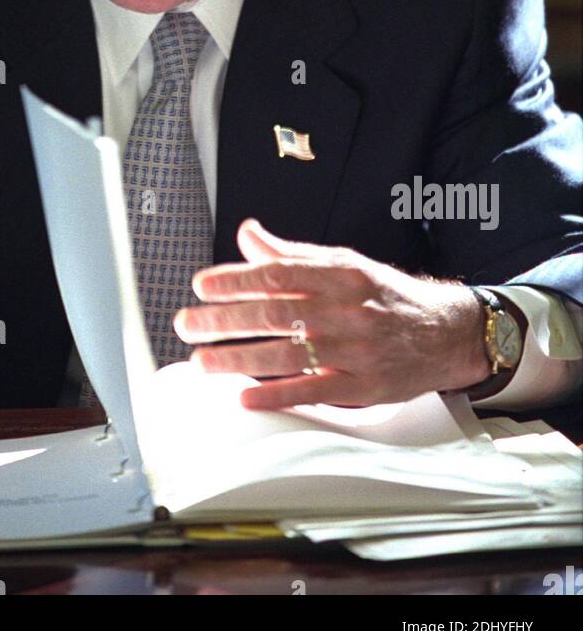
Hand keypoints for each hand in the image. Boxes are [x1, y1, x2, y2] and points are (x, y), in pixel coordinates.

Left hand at [172, 219, 489, 410]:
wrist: (444, 332)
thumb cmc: (384, 296)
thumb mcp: (343, 263)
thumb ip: (292, 254)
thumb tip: (248, 233)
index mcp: (339, 273)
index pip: (278, 273)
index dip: (235, 279)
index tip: (201, 286)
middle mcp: (346, 309)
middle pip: (276, 312)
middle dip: (225, 319)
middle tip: (187, 324)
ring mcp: (355, 350)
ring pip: (288, 353)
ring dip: (239, 358)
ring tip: (202, 361)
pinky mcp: (363, 387)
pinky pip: (314, 391)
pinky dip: (277, 394)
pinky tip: (245, 396)